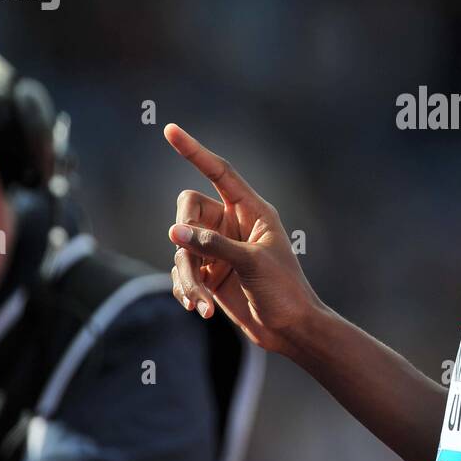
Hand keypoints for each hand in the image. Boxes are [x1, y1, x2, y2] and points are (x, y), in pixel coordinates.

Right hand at [164, 123, 323, 354]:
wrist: (290, 330)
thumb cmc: (284, 292)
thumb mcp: (252, 264)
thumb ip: (214, 246)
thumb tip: (174, 233)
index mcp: (252, 210)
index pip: (218, 172)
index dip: (194, 151)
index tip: (170, 130)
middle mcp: (232, 224)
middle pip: (188, 212)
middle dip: (185, 240)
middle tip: (196, 267)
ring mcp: (219, 248)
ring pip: (181, 247)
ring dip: (188, 278)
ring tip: (201, 305)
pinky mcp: (210, 272)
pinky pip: (182, 271)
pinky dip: (186, 289)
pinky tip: (198, 309)